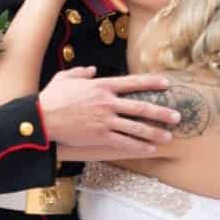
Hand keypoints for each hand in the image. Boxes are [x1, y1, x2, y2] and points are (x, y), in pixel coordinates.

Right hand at [39, 68, 178, 156]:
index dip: (151, 82)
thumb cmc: (52, 97)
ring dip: (155, 132)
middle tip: (177, 116)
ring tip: (168, 137)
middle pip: (141, 107)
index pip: (133, 83)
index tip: (167, 83)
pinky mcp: (100, 136)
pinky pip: (124, 142)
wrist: (42, 117)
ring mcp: (105, 120)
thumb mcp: (65, 78)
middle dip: (161, 112)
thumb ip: (81, 73)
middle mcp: (108, 102)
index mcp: (102, 86)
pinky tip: (150, 149)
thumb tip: (91, 70)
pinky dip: (139, 146)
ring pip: (136, 127)